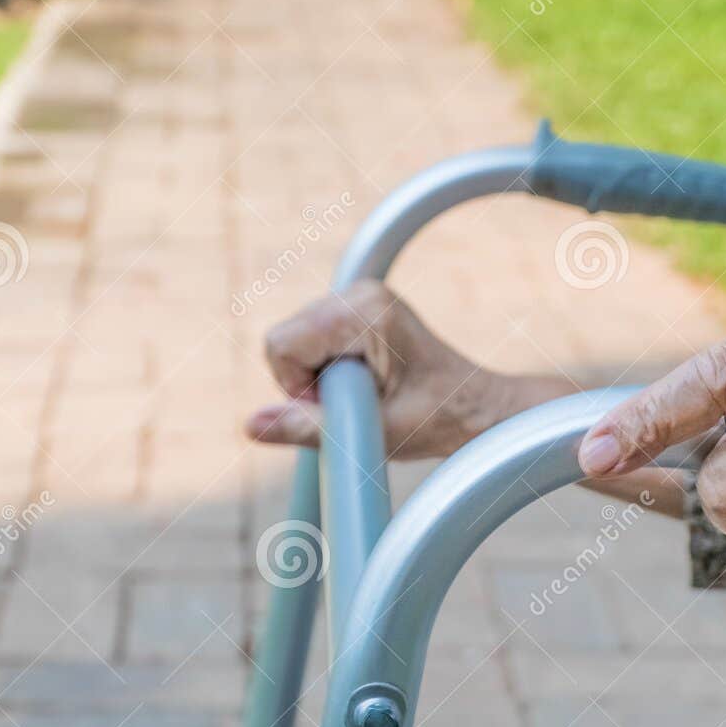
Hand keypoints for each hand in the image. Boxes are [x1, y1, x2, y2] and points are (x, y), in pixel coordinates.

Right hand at [246, 281, 568, 459]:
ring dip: (316, 379)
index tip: (340, 406)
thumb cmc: (439, 421)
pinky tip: (362, 384)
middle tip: (355, 403)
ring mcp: (358, 297)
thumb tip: (249, 425)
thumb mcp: (373, 432)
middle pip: (284, 341)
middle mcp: (360, 293)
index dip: (297, 387)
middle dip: (306, 382)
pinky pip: (308, 342)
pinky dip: (324, 371)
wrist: (476, 409)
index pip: (282, 344)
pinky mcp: (356, 309)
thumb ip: (310, 428)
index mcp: (367, 311)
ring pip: (292, 343)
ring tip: (364, 395)